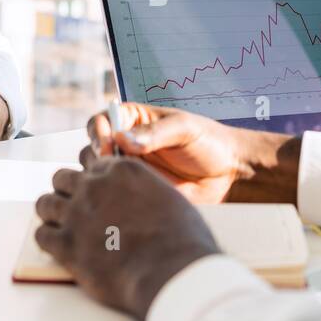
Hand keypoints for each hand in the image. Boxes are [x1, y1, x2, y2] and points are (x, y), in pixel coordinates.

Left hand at [35, 151, 220, 320]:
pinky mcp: (66, 244)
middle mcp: (95, 186)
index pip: (92, 164)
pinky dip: (48, 240)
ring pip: (46, 203)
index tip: (94, 189)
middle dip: (67, 191)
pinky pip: (42, 235)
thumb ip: (146, 192)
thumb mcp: (169, 199)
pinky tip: (57, 247)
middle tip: (73, 206)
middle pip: (62, 178)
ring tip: (58, 223)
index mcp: (122, 170)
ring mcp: (77, 214)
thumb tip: (143, 203)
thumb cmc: (181, 240)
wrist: (171, 271)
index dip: (93, 179)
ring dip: (51, 213)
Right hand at [87, 104, 246, 202]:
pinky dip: (112, 197)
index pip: (101, 121)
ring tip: (122, 184)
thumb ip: (155, 133)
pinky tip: (127, 199)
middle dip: (96, 157)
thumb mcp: (184, 129)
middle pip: (91, 148)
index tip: (108, 144)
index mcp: (134, 121)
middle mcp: (126, 145)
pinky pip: (113, 195)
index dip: (99, 132)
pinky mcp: (136, 193)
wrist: (229, 175)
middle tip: (113, 167)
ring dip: (101, 178)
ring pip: (96, 173)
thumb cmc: (209, 143)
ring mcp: (130, 170)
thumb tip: (124, 140)